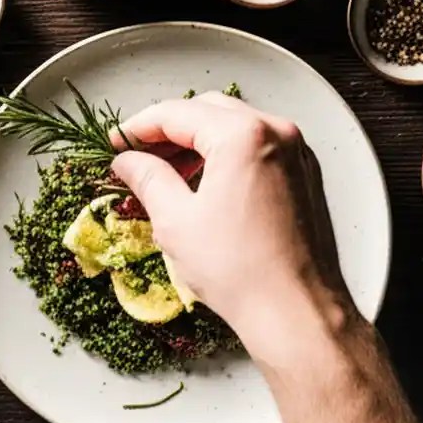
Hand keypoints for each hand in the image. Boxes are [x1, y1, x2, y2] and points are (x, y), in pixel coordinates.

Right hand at [111, 92, 356, 359]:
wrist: (297, 311)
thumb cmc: (238, 270)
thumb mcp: (176, 221)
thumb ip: (148, 179)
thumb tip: (128, 161)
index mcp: (243, 136)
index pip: (177, 113)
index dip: (139, 127)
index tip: (116, 143)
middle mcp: (276, 132)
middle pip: (209, 111)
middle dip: (169, 130)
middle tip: (138, 156)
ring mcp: (297, 152)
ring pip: (236, 126)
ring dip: (199, 141)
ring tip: (169, 172)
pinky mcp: (306, 174)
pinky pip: (260, 147)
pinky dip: (229, 154)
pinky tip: (207, 182)